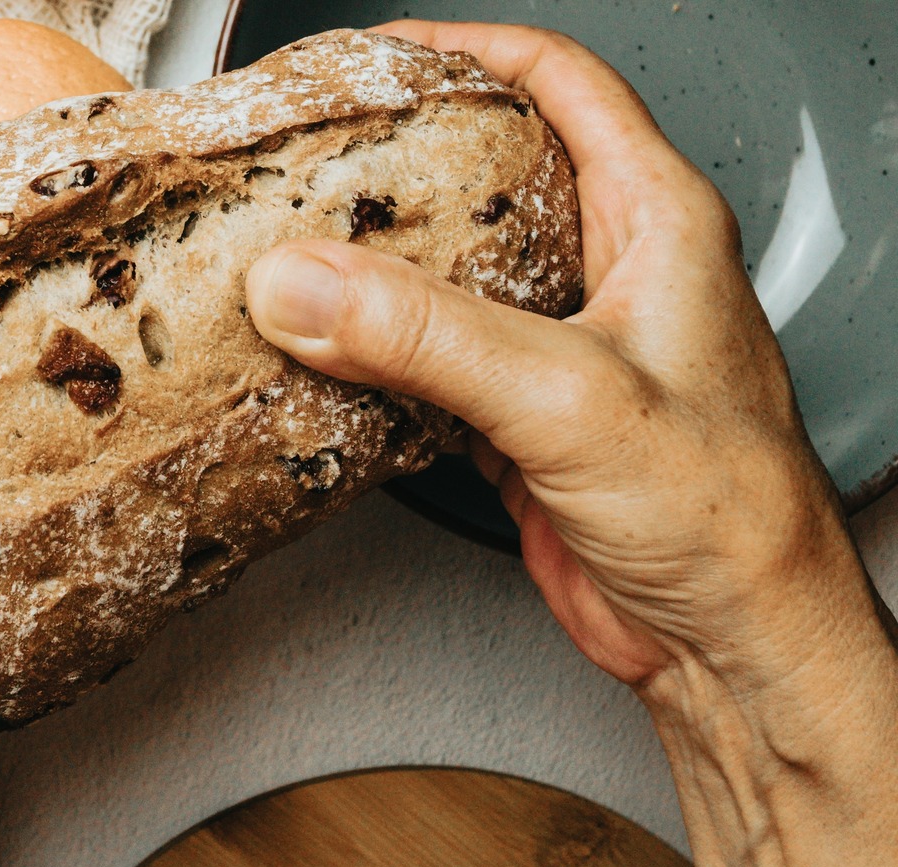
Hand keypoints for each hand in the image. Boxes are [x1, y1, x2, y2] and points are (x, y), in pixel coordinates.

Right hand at [246, 23, 897, 866]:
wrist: (731, 642)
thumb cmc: (729, 516)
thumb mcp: (570, 397)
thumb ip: (429, 334)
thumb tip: (306, 283)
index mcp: (656, 221)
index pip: (560, 82)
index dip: (468, 48)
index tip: (379, 52)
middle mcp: (609, 271)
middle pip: (492, 170)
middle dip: (404, 156)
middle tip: (318, 153)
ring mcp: (561, 345)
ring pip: (454, 270)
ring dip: (379, 263)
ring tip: (300, 247)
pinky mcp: (522, 416)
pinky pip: (432, 358)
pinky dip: (374, 352)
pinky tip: (327, 356)